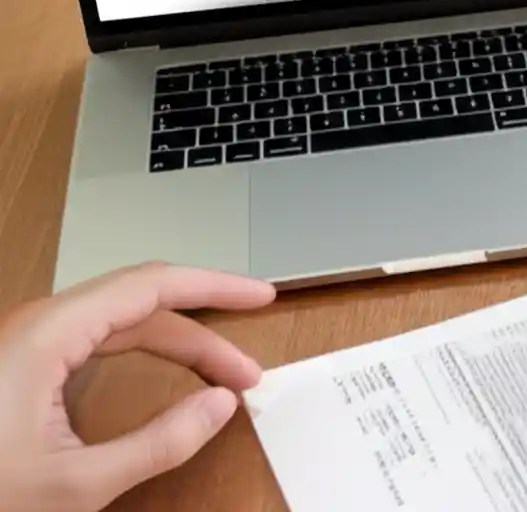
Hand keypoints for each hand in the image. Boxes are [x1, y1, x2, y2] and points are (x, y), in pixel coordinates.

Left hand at [0, 263, 275, 510]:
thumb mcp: (76, 483)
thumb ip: (160, 443)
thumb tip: (219, 406)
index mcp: (46, 336)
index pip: (151, 286)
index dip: (214, 286)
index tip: (260, 296)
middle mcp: (37, 326)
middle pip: (142, 307)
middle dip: (203, 337)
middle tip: (248, 374)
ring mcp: (26, 343)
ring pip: (121, 325)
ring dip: (177, 345)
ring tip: (220, 377)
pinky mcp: (21, 364)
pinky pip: (97, 341)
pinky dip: (144, 354)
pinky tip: (167, 374)